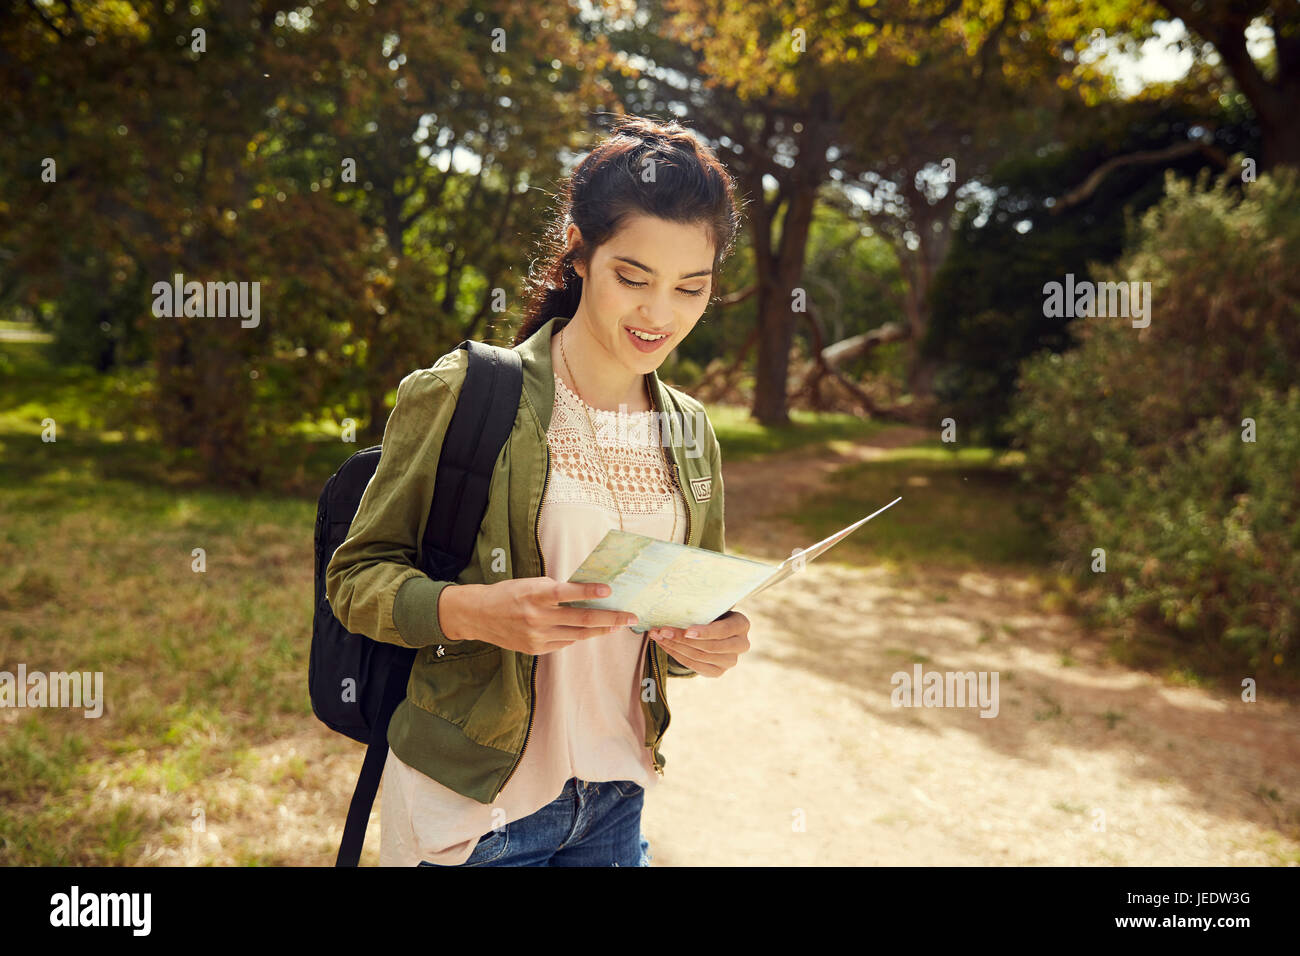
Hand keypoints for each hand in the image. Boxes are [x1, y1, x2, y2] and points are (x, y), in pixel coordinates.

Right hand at [439, 579, 637, 654]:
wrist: (478, 615)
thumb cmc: (508, 594)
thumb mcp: (530, 584)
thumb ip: (556, 591)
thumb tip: (587, 594)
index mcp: (535, 594)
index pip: (567, 593)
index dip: (588, 592)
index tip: (609, 591)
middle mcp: (537, 617)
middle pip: (581, 619)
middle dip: (611, 618)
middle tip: (631, 617)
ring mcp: (537, 636)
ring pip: (577, 634)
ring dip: (601, 630)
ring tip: (618, 625)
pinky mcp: (535, 649)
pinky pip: (564, 642)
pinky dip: (578, 635)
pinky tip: (589, 631)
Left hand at [648, 611, 750, 676]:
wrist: (716, 630)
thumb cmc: (712, 613)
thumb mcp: (713, 607)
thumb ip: (704, 607)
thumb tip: (678, 601)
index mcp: (742, 624)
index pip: (724, 631)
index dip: (705, 632)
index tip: (687, 631)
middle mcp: (741, 644)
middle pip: (710, 646)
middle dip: (683, 639)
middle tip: (663, 631)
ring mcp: (730, 661)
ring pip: (700, 657)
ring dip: (675, 646)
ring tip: (658, 636)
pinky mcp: (718, 671)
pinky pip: (695, 666)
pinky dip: (677, 655)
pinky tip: (664, 645)